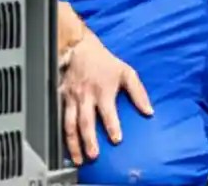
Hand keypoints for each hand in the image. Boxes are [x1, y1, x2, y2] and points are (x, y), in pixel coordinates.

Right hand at [60, 30, 153, 164]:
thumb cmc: (105, 62)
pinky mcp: (61, 98)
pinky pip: (59, 118)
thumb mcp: (127, 73)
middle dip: (89, 140)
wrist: (80, 48)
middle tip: (93, 156)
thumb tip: (149, 112)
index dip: (112, 126)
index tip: (116, 140)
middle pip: (86, 122)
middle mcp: (85, 96)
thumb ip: (138, 93)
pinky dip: (59, 133)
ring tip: (78, 158)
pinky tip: (62, 146)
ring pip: (69, 124)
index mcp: (103, 90)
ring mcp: (71, 98)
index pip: (108, 112)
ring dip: (73, 143)